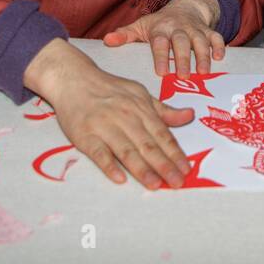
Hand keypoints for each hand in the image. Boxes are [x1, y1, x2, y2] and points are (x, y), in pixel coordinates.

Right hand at [24, 38, 193, 188]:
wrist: (73, 78)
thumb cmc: (109, 89)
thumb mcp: (140, 94)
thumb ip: (164, 110)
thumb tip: (190, 115)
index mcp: (141, 108)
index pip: (162, 134)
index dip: (175, 153)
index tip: (186, 169)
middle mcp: (125, 117)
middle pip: (147, 145)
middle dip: (164, 165)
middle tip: (177, 183)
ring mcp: (104, 126)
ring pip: (126, 151)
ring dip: (142, 169)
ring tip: (155, 185)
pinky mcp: (84, 135)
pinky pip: (98, 153)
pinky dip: (109, 165)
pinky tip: (119, 178)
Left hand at [102, 0, 225, 78]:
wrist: (186, 7)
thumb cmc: (160, 23)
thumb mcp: (141, 26)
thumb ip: (125, 35)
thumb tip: (107, 41)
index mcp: (160, 29)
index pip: (160, 43)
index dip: (161, 57)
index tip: (161, 73)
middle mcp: (178, 28)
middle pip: (181, 42)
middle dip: (183, 58)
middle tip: (184, 76)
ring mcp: (195, 29)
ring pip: (200, 41)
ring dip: (203, 56)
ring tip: (204, 73)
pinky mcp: (208, 30)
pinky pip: (216, 36)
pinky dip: (219, 46)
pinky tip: (220, 58)